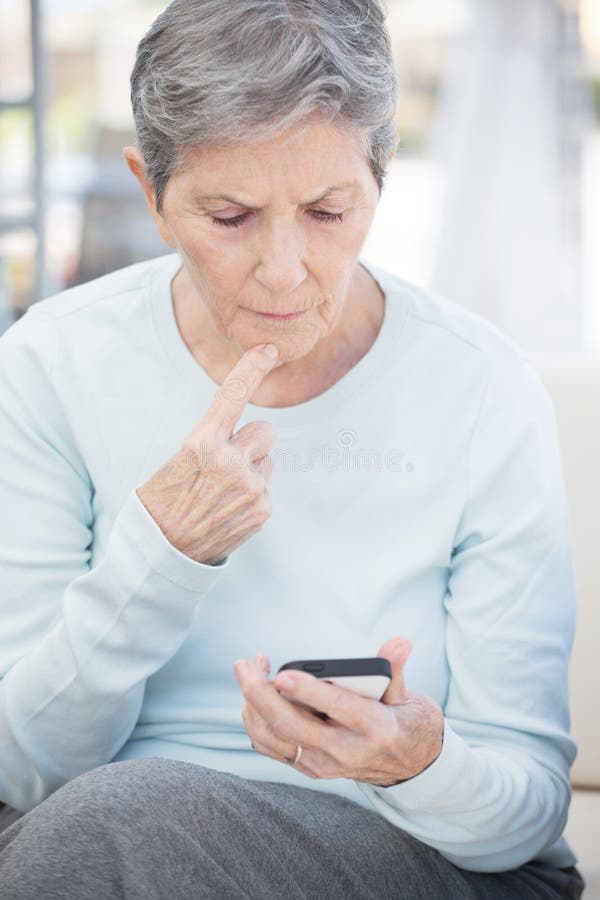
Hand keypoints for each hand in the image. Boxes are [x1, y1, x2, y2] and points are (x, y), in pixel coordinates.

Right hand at [136, 343, 278, 564]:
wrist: (163, 551)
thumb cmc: (163, 502)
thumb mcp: (178, 461)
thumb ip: (212, 443)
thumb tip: (247, 439)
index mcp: (202, 442)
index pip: (232, 397)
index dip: (250, 370)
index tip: (268, 350)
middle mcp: (231, 461)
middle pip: (264, 432)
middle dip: (251, 443)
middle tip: (225, 464)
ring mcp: (251, 486)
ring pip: (266, 463)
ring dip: (251, 471)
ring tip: (221, 494)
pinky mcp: (263, 508)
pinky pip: (266, 489)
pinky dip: (251, 498)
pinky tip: (228, 510)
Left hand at [234, 638, 444, 786]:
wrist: (409, 765)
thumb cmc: (405, 722)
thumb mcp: (407, 696)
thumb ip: (395, 668)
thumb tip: (400, 643)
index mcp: (374, 728)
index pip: (336, 709)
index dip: (308, 692)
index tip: (283, 674)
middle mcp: (345, 751)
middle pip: (292, 726)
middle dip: (261, 695)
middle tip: (244, 665)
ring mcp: (323, 764)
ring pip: (274, 738)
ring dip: (253, 704)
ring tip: (251, 670)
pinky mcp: (309, 768)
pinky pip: (271, 747)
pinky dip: (255, 720)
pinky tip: (255, 695)